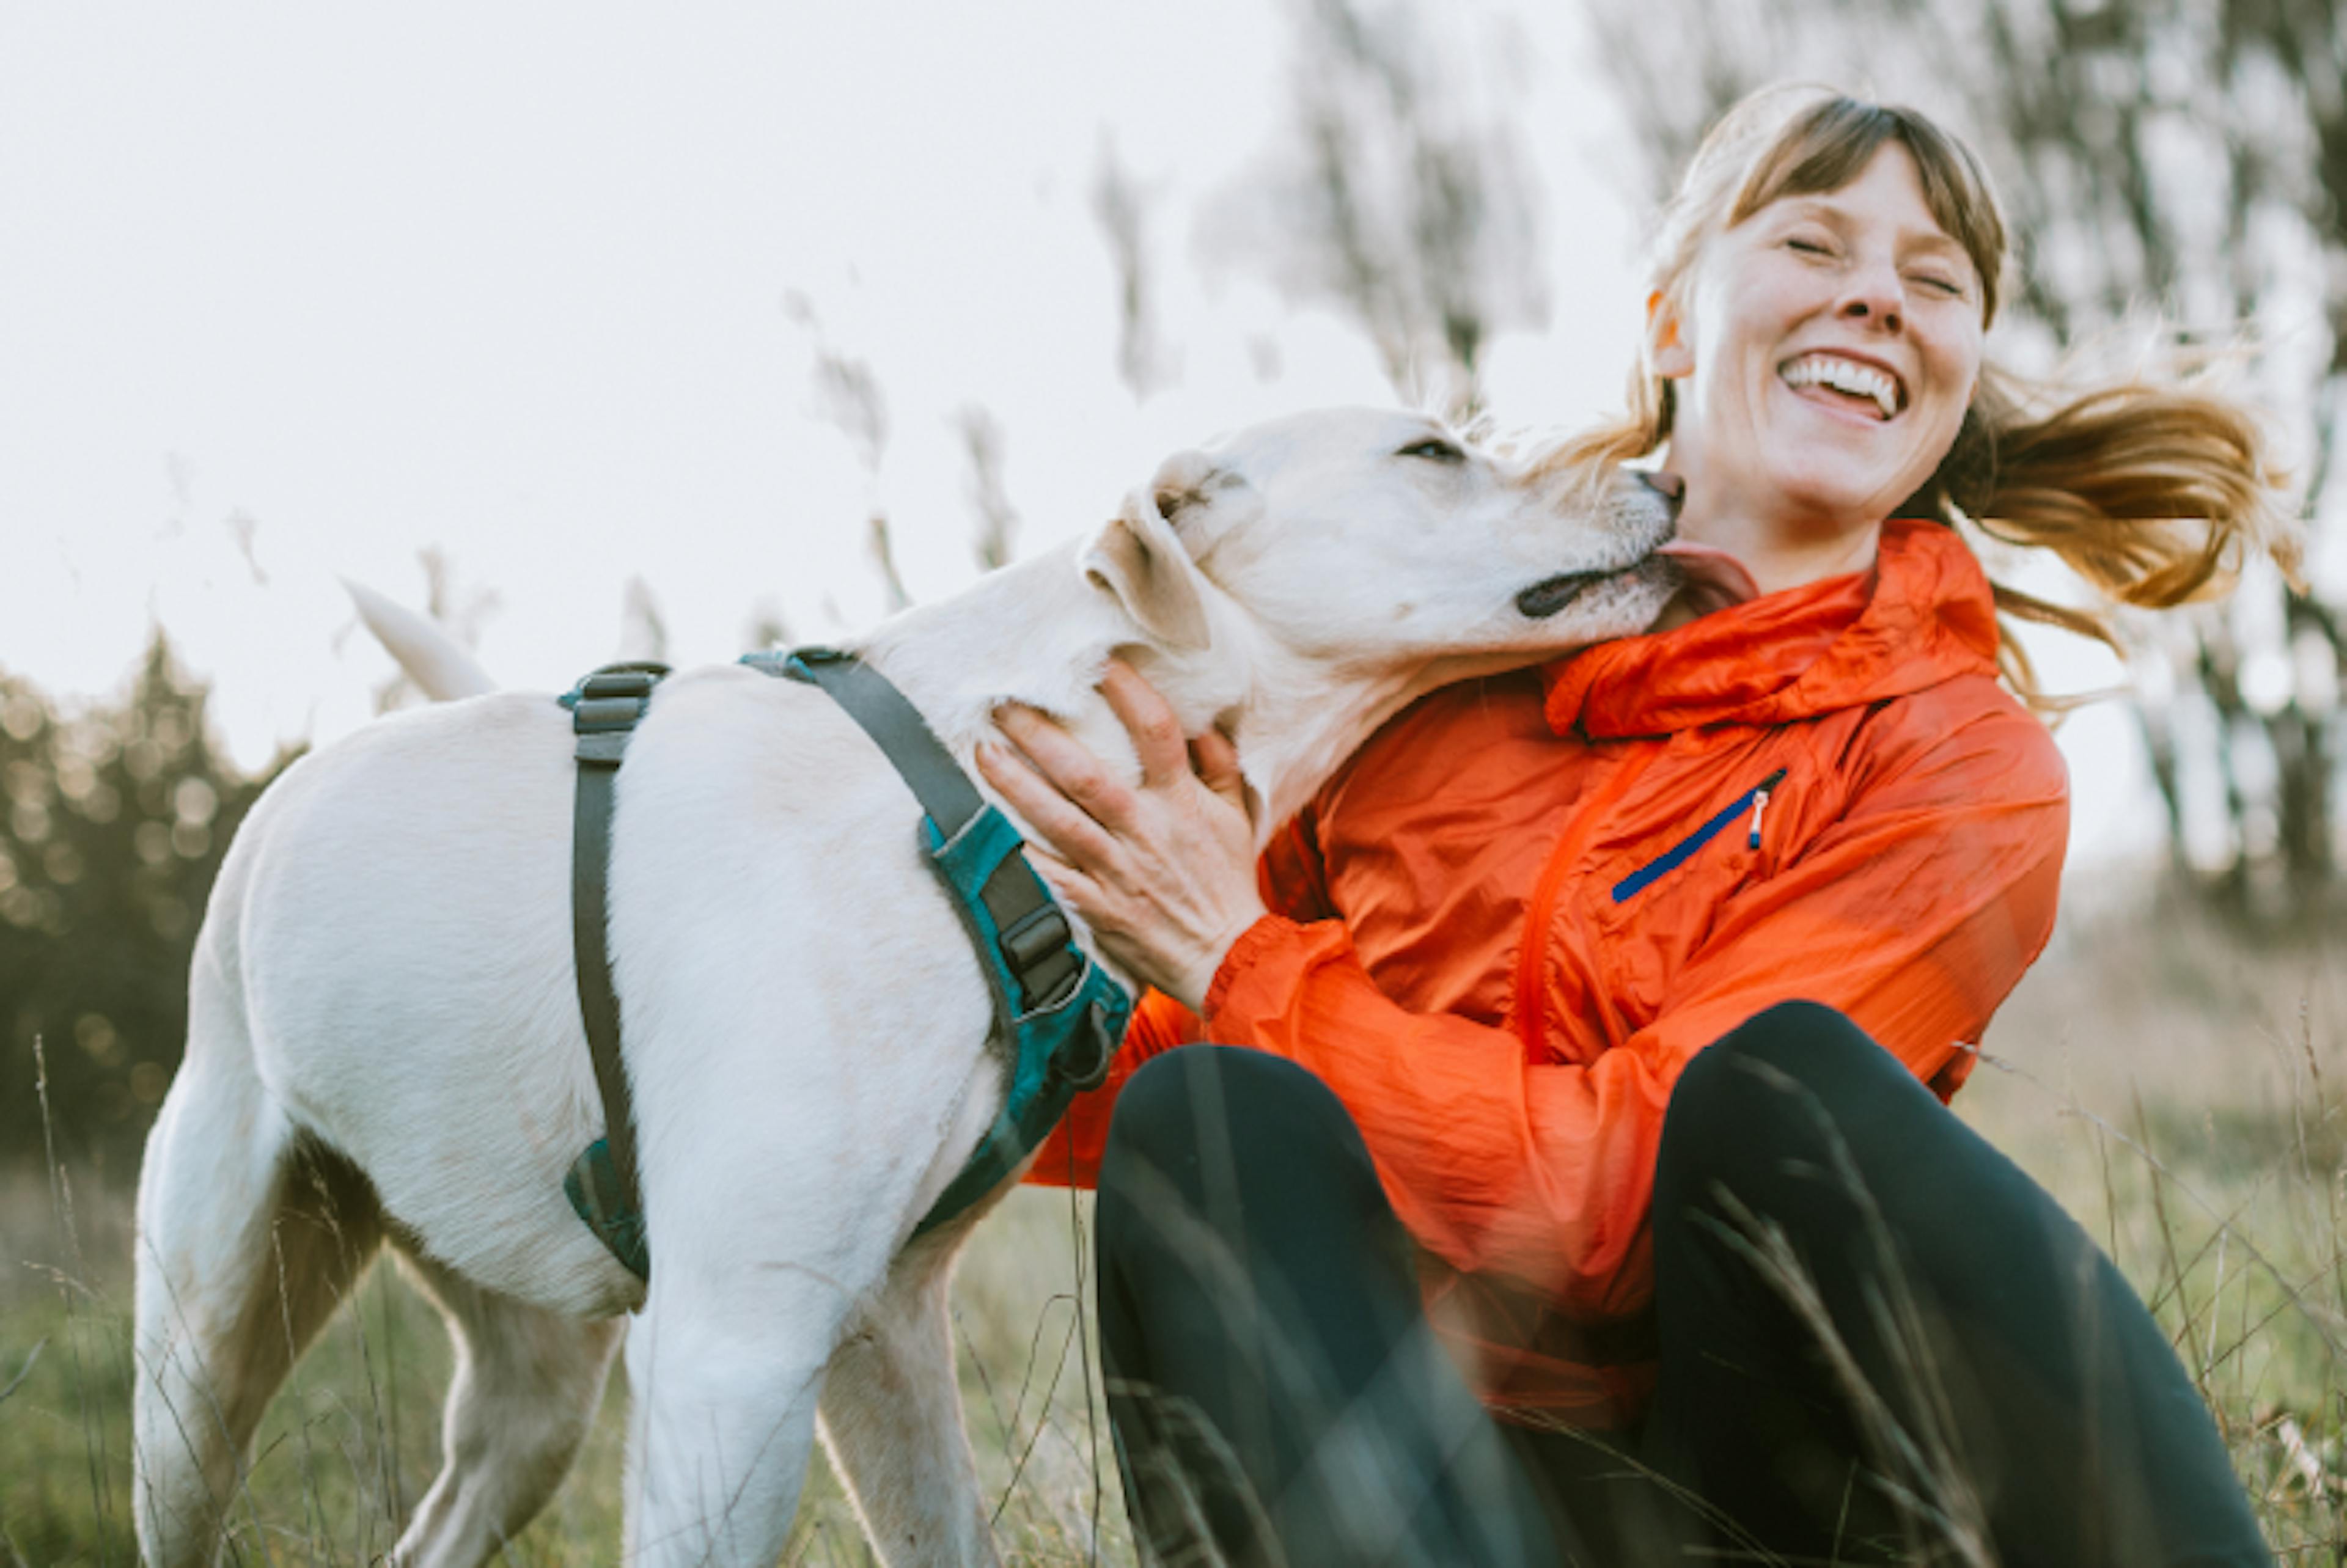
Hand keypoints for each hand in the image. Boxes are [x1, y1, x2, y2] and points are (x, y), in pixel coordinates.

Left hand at [978, 660, 1264, 1012]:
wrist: (1227, 956)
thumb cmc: (1226, 882)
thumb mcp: (1236, 816)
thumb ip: (1219, 765)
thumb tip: (1202, 721)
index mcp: (1181, 801)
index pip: (1155, 732)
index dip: (1127, 691)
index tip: (1099, 662)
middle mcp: (1144, 830)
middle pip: (1085, 773)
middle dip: (1041, 735)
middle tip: (1005, 703)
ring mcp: (1116, 869)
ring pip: (1057, 819)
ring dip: (1015, 784)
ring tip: (982, 751)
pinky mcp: (1096, 905)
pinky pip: (1048, 875)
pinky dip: (1016, 852)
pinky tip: (983, 827)